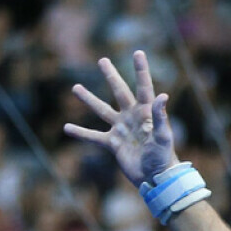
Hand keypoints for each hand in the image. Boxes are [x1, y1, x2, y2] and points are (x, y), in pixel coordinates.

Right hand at [63, 50, 180, 187]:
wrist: (155, 178)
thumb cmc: (163, 156)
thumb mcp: (163, 136)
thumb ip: (160, 116)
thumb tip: (163, 96)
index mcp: (146, 112)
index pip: (143, 86)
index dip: (140, 70)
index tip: (138, 52)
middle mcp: (132, 117)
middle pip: (119, 92)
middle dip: (111, 76)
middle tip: (102, 60)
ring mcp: (121, 129)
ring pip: (102, 110)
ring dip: (89, 99)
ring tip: (75, 87)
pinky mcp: (112, 144)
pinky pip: (93, 137)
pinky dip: (81, 133)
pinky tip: (66, 128)